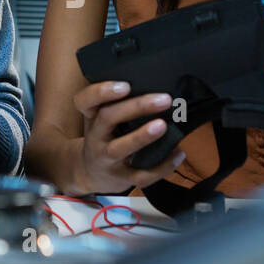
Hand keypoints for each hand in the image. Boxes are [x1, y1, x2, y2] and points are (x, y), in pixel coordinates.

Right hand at [69, 81, 186, 196]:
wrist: (91, 172)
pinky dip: (162, 166)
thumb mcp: (102, 117)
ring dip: (142, 136)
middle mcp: (96, 136)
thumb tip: (161, 90)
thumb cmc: (105, 136)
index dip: (102, 92)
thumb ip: (120, 103)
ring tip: (163, 125)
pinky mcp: (120, 178)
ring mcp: (107, 158)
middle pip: (108, 117)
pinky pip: (141, 175)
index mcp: (92, 116)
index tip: (125, 86)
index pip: (84, 100)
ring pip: (120, 148)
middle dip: (137, 106)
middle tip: (164, 99)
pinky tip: (178, 154)